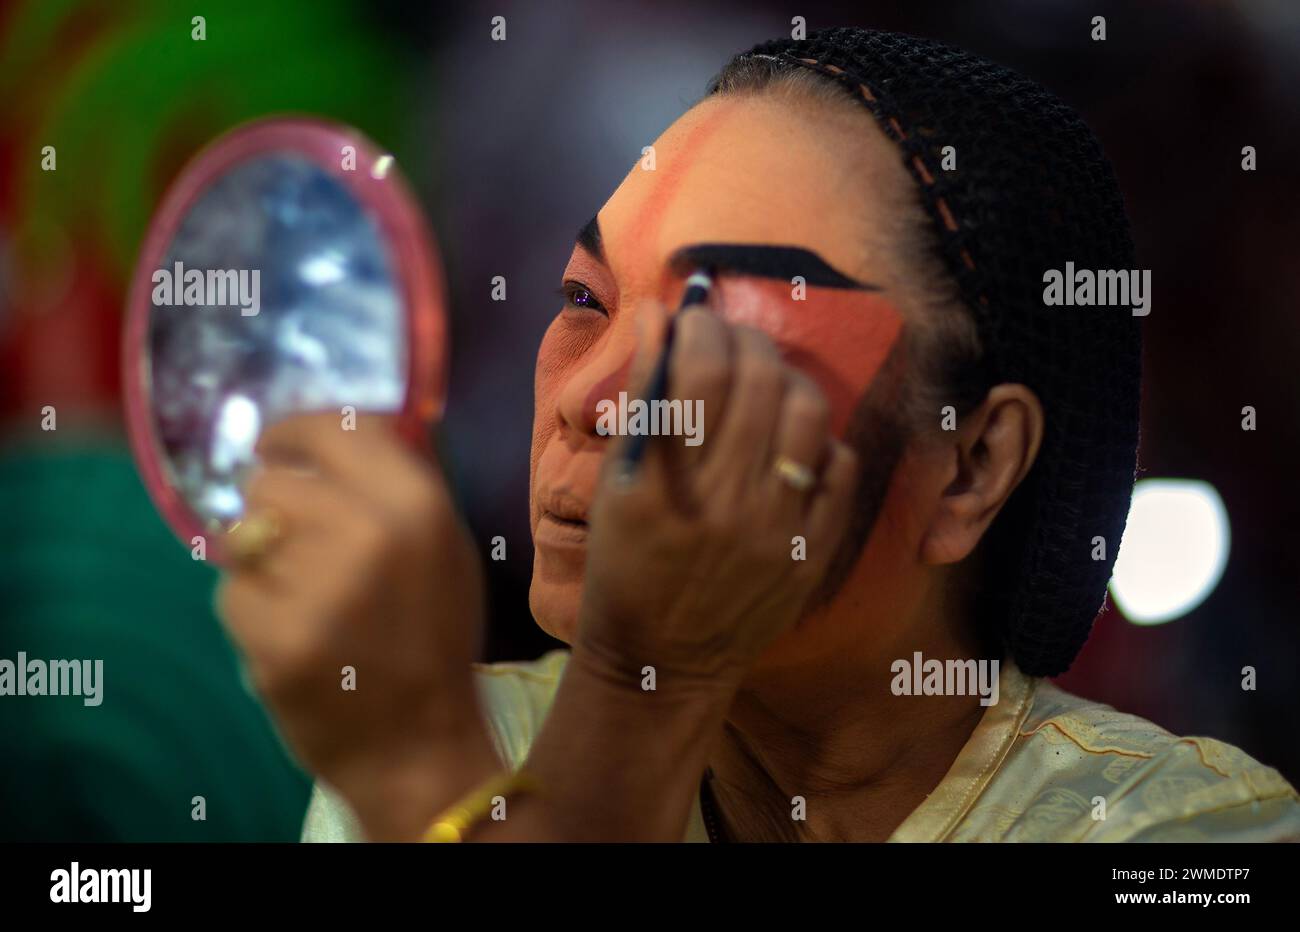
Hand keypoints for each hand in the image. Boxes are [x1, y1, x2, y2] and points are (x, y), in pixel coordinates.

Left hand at [216, 412, 497, 838]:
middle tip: (295, 543)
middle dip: (273, 509)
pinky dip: (252, 611)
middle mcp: (369, 534)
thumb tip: (367, 415)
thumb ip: (407, 481)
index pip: (332, 427)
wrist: (418, 742)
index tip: (278, 446)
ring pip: (243, 536)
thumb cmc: (433, 636)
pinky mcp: (276, 640)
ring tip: (299, 593)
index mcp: (418, 505)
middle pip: (271, 483)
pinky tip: (290, 634)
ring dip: (260, 561)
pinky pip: (232, 592)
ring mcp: (320, 589)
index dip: (293, 433)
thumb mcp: (447, 548)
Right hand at [575, 306, 858, 691]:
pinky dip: (819, 437)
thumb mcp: (613, 490)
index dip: (699, 326)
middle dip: (741, 335)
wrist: (663, 662)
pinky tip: (789, 438)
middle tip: (725, 333)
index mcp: (661, 489)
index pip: (700, 371)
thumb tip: (661, 320)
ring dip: (784, 376)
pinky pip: (839, 465)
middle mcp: (724, 506)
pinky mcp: (812, 553)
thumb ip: (642, 403)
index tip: (688, 314)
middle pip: (758, 378)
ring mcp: (776, 531)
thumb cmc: (625, 568)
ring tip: (761, 377)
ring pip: (806, 411)